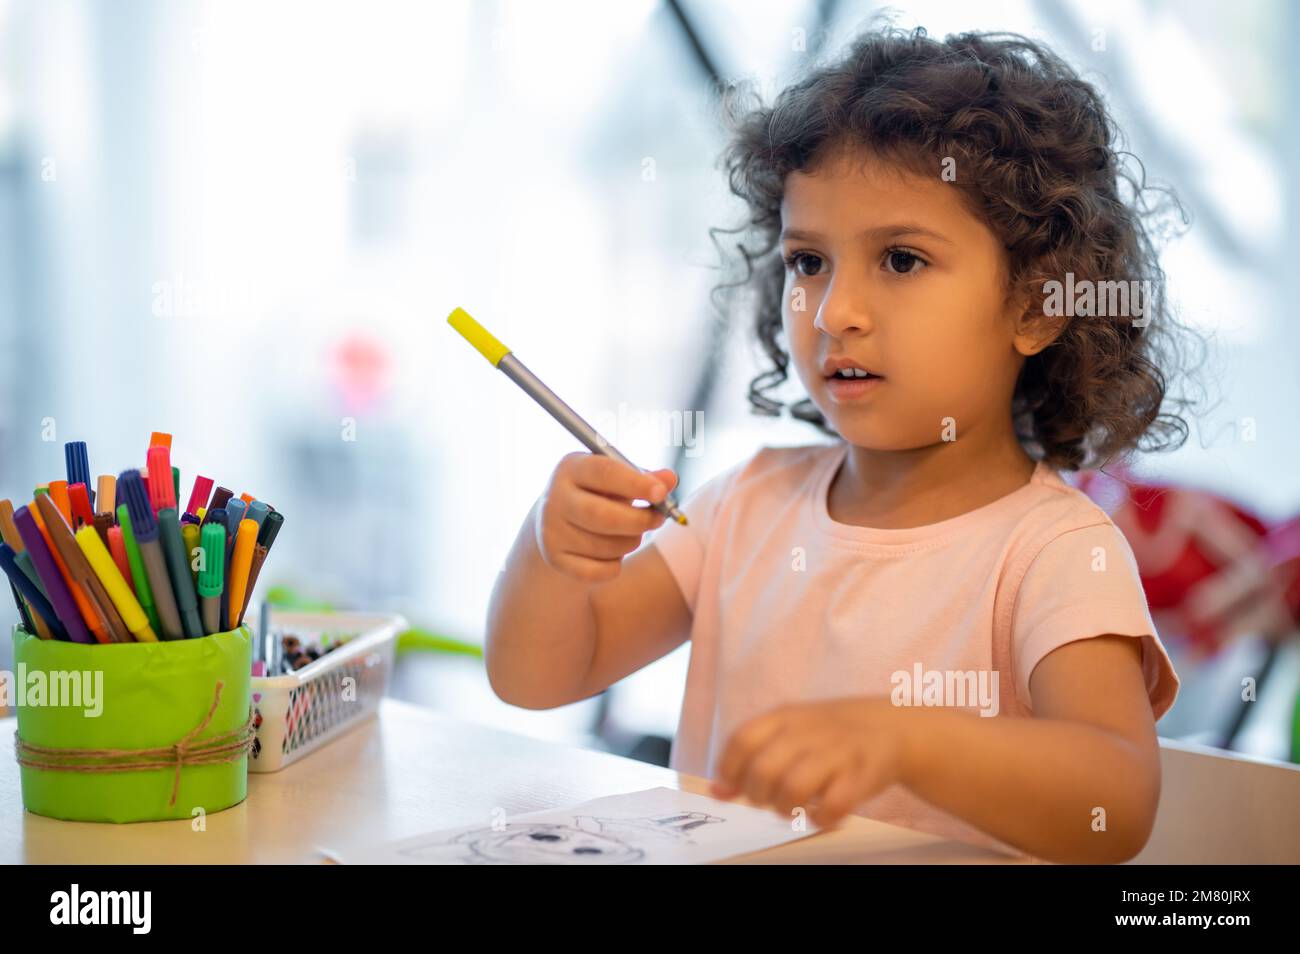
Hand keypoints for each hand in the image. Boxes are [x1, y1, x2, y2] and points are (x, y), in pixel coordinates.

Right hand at [534, 452, 677, 583]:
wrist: (558, 525)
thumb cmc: (597, 496)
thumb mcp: (618, 482)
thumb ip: (645, 478)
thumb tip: (669, 479)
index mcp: (571, 468)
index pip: (604, 472)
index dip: (635, 483)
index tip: (661, 493)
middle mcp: (555, 498)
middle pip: (602, 515)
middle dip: (639, 520)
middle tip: (659, 519)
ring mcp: (551, 530)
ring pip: (604, 546)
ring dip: (629, 542)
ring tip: (631, 535)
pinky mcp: (554, 558)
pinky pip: (597, 571)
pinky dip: (614, 566)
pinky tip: (612, 554)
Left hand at [709, 697, 909, 829]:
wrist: (891, 727)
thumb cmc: (827, 735)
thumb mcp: (788, 733)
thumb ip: (751, 759)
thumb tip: (716, 792)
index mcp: (785, 717)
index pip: (742, 739)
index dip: (729, 769)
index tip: (733, 787)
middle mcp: (808, 731)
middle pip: (764, 769)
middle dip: (757, 794)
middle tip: (767, 799)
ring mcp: (836, 752)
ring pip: (794, 788)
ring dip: (785, 807)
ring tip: (791, 807)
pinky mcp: (862, 776)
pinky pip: (833, 805)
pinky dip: (821, 818)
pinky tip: (821, 814)